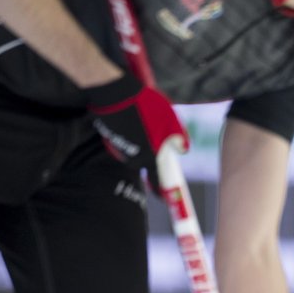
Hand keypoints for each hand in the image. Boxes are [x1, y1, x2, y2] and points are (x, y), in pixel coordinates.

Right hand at [84, 71, 187, 189]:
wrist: (115, 93)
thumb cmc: (145, 107)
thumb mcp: (171, 121)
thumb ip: (180, 138)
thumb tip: (183, 150)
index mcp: (148, 158)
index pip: (156, 182)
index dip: (162, 192)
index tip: (166, 199)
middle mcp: (132, 158)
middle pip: (145, 164)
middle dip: (152, 156)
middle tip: (156, 137)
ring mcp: (118, 149)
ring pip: (134, 152)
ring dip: (140, 143)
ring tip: (144, 122)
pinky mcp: (109, 138)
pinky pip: (124, 141)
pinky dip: (130, 135)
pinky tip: (132, 119)